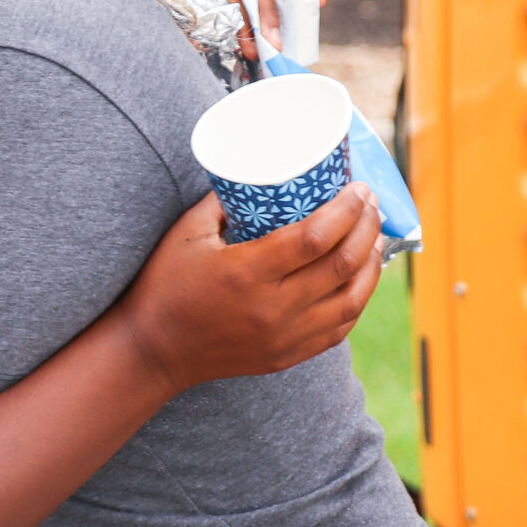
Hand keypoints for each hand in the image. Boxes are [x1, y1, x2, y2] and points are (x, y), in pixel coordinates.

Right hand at [117, 185, 383, 398]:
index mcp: (246, 272)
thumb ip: (223, 200)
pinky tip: (359, 278)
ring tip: (375, 238)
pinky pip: (339, 328)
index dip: (347, 209)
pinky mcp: (287, 356)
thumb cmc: (164, 285)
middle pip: (342, 264)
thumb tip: (258, 170)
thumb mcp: (187, 233)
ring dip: (371, 265)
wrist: (152, 351)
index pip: (316, 237)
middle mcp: (272, 308)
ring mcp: (284, 337)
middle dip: (367, 228)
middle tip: (371, 205)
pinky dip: (357, 299)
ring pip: (351, 300)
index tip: (359, 189)